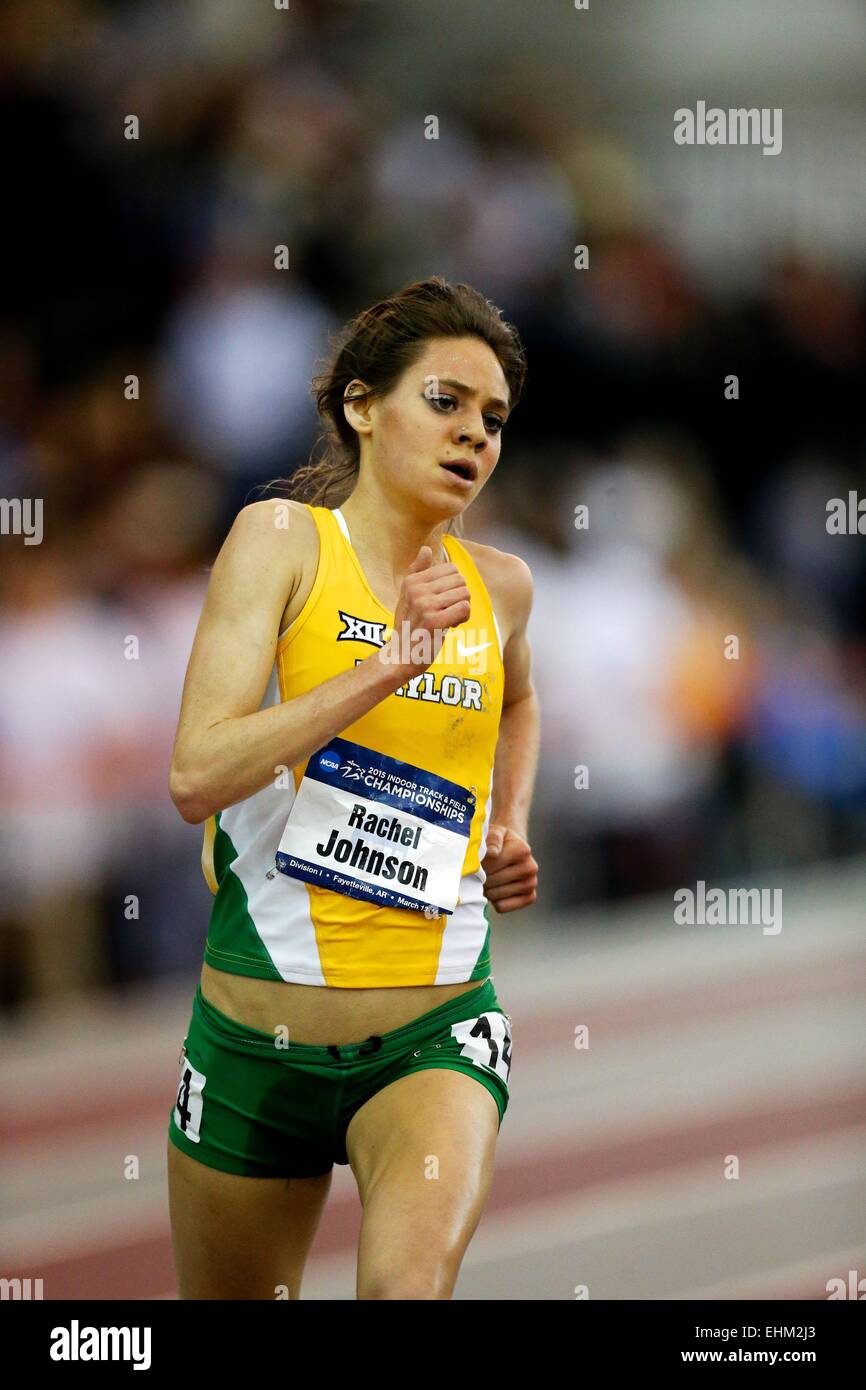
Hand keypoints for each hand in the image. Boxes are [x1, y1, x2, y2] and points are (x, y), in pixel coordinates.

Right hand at [380, 544, 470, 677]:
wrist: (400, 656)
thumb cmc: (407, 625)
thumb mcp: (406, 595)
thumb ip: (417, 571)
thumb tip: (426, 549)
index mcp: (412, 581)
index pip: (451, 569)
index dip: (453, 586)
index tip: (443, 601)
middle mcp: (417, 590)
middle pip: (460, 580)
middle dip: (460, 596)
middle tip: (448, 611)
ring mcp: (425, 605)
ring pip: (465, 594)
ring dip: (463, 608)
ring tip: (449, 619)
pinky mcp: (435, 622)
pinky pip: (465, 609)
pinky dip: (464, 618)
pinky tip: (452, 626)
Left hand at [481, 824, 537, 912]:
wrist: (513, 849)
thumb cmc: (499, 842)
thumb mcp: (494, 833)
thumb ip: (492, 839)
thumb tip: (493, 853)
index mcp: (522, 849)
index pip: (490, 864)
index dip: (478, 865)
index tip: (476, 861)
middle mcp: (531, 867)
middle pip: (492, 881)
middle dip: (481, 878)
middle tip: (479, 872)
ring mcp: (532, 883)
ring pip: (495, 895)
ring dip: (486, 890)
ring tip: (487, 880)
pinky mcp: (530, 897)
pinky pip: (502, 907)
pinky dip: (494, 901)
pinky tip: (496, 890)